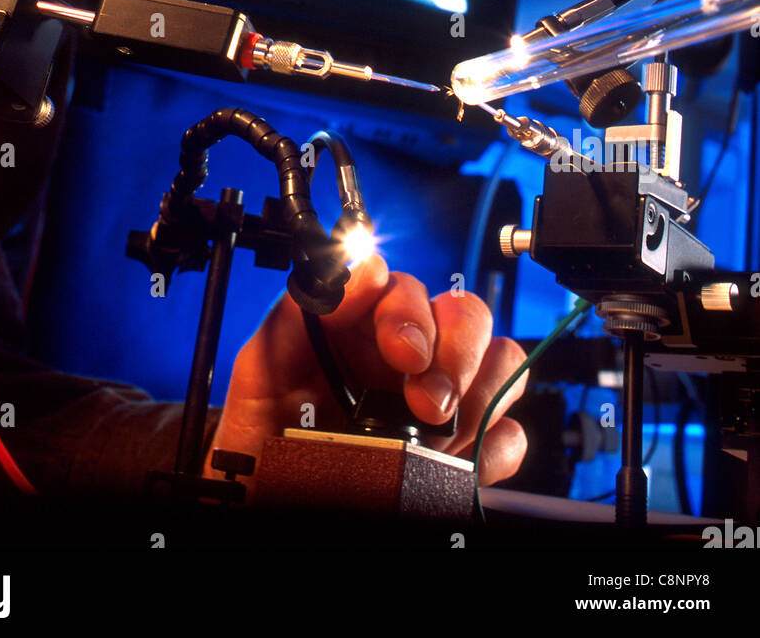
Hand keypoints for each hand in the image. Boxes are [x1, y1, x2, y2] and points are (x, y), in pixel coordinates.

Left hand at [203, 253, 527, 498]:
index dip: (412, 313)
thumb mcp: (264, 363)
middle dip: (457, 354)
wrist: (269, 499)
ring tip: (440, 432)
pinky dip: (492, 447)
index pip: (409, 290)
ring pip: (501, 363)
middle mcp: (410, 355)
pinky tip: (456, 461)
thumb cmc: (262, 431)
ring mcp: (441, 401)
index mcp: (365, 324)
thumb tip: (366, 271)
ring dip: (481, 393)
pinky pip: (509, 434)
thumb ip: (305, 309)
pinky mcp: (462, 450)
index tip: (402, 352)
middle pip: (468, 317)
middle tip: (427, 402)